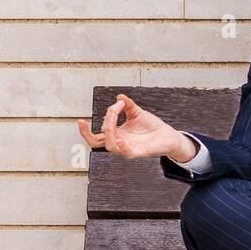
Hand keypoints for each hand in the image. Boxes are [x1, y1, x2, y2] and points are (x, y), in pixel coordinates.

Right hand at [76, 94, 194, 160]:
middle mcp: (120, 143)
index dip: (84, 132)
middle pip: (98, 142)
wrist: (170, 135)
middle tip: (112, 110)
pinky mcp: (139, 152)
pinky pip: (126, 152)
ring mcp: (128, 149)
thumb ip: (127, 105)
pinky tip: (121, 136)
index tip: (80, 119)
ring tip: (116, 113)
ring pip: (111, 146)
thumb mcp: (137, 112)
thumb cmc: (152, 127)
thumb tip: (119, 97)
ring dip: (110, 130)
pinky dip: (122, 145)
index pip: (95, 138)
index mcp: (116, 135)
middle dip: (100, 125)